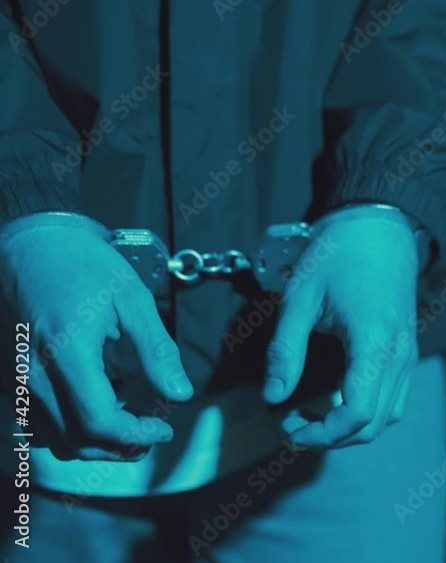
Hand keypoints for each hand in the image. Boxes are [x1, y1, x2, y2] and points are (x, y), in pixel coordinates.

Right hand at [0, 215, 192, 460]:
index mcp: (66, 351)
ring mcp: (12, 379)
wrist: (29, 245)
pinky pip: (34, 423)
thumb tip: (181, 395)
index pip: (98, 421)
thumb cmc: (84, 266)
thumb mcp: (132, 299)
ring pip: (52, 440)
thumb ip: (156, 350)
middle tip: (152, 432)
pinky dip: (67, 430)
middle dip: (120, 447)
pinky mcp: (6, 379)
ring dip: (94, 444)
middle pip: (76, 440)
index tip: (165, 429)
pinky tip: (93, 406)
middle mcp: (31, 372)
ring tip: (128, 422)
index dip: (136, 435)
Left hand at [263, 211, 418, 448]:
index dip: (324, 434)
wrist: (380, 229)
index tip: (290, 430)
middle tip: (292, 425)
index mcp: (373, 342)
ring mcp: (408, 355)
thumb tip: (272, 397)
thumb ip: (285, 350)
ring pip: (388, 416)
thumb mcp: (300, 298)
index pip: (359, 413)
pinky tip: (337, 399)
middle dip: (332, 437)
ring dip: (351, 429)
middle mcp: (399, 355)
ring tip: (313, 417)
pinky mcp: (407, 352)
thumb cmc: (337, 257)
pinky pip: (394, 399)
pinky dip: (367, 413)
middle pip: (374, 424)